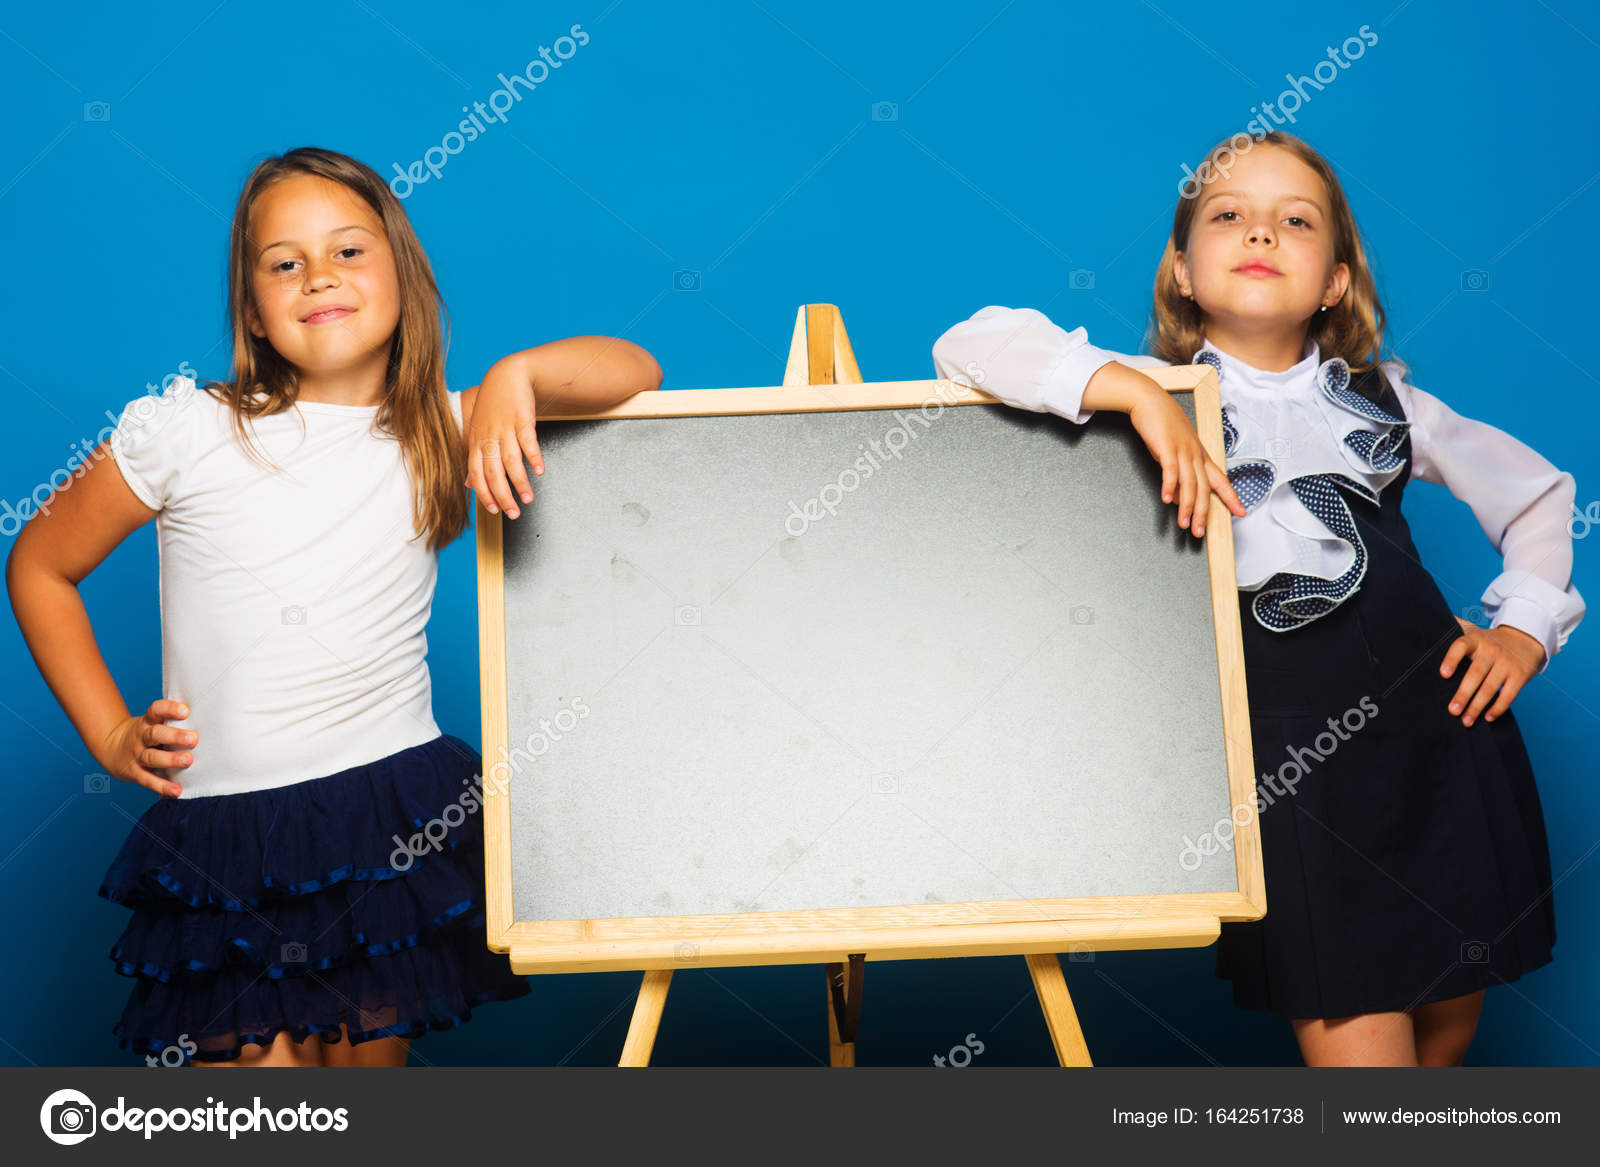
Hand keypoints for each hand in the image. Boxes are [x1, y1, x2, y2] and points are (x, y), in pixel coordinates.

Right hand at [98, 699, 193, 797]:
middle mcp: (141, 737)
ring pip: (152, 757)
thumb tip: (208, 719)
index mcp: (147, 722)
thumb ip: (174, 721)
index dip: (169, 709)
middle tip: (194, 739)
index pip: (156, 710)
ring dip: (171, 759)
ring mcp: (137, 755)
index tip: (185, 711)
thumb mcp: (153, 722)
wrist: (111, 748)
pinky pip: (148, 780)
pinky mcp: (134, 773)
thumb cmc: (146, 734)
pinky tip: (177, 790)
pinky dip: (162, 786)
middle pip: (155, 734)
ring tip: (188, 760)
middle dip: (174, 736)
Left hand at [466, 356, 544, 518]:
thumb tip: (469, 484)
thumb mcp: (479, 433)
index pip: (476, 474)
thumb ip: (475, 459)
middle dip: (503, 496)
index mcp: (476, 443)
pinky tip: (540, 471)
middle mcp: (489, 437)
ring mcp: (505, 428)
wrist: (507, 376)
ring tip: (528, 499)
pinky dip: (534, 457)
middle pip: (493, 473)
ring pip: (510, 461)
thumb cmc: (493, 406)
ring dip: (520, 483)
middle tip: (514, 513)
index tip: (495, 511)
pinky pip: (527, 442)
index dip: (484, 494)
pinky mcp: (522, 419)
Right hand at [1126, 382, 1246, 537]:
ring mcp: (1183, 451)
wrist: (1151, 400)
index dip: (1231, 497)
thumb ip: (1179, 475)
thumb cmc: (1163, 425)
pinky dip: (1169, 487)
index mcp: (1200, 455)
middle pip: (1205, 489)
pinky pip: (1171, 471)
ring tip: (1184, 524)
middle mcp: (1195, 454)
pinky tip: (1166, 499)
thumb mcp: (1174, 453)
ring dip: (1187, 507)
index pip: (1221, 480)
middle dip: (1204, 513)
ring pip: (1190, 484)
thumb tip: (1178, 497)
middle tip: (1201, 532)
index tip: (1240, 513)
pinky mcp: (1167, 447)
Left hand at [1439, 617, 1544, 725]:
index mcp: (1475, 640)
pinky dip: (1498, 708)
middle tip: (1452, 711)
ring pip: (1490, 688)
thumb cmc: (1490, 640)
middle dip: (1463, 694)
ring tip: (1466, 721)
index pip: (1460, 646)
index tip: (1443, 675)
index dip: (1451, 659)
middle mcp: (1491, 651)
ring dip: (1477, 707)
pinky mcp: (1520, 675)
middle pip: (1475, 674)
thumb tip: (1428, 620)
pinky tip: (1487, 718)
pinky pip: (1508, 695)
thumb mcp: (1473, 630)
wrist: (1526, 638)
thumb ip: (1454, 627)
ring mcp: (1506, 663)